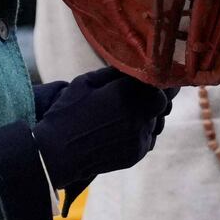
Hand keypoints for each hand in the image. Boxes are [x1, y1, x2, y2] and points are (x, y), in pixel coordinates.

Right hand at [32, 66, 173, 187]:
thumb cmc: (67, 113)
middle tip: (140, 97)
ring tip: (127, 115)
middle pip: (162, 103)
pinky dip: (141, 133)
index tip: (149, 80)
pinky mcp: (136, 154)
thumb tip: (132, 66)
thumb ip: (113, 73)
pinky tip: (123, 130)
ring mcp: (139, 137)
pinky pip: (148, 139)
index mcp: (126, 93)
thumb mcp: (85, 82)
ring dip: (149, 116)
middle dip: (154, 98)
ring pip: (158, 122)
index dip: (156, 81)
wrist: (56, 153)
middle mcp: (138, 115)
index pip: (159, 82)